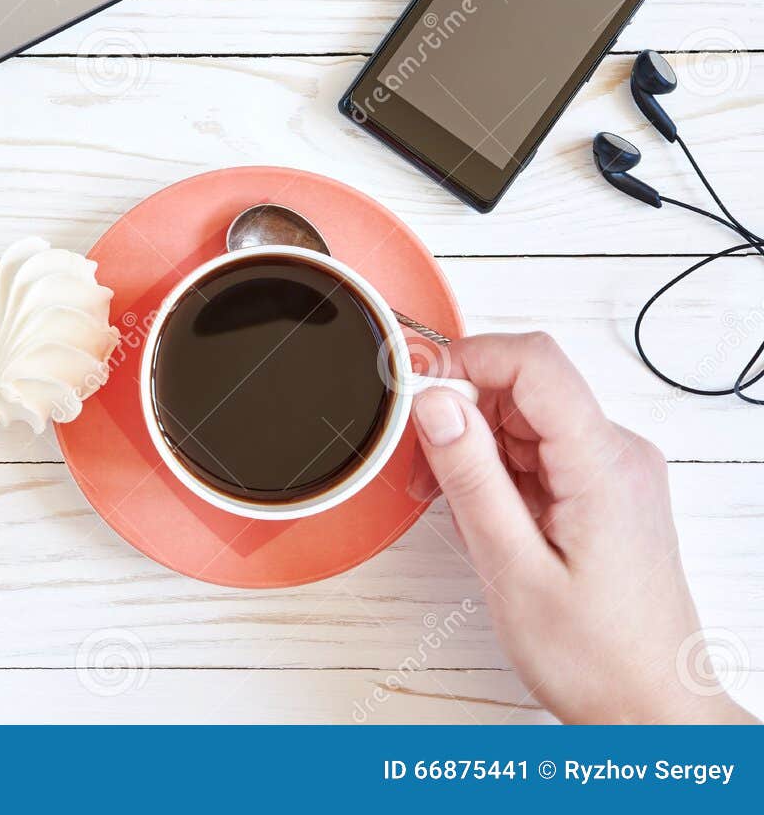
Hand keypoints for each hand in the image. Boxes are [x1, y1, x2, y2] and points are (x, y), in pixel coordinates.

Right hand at [410, 333, 754, 723]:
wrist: (652, 710)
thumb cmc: (597, 657)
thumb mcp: (512, 568)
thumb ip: (472, 478)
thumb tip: (436, 404)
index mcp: (604, 466)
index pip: (535, 363)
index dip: (467, 361)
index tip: (419, 392)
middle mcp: (619, 457)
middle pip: (525, 388)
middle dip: (461, 414)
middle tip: (423, 469)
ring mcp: (615, 473)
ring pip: (527, 420)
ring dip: (476, 448)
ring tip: (454, 508)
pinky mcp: (605, 492)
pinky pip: (540, 453)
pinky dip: (499, 473)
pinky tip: (485, 520)